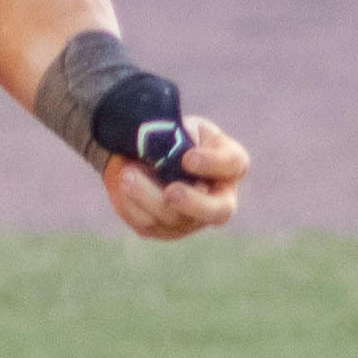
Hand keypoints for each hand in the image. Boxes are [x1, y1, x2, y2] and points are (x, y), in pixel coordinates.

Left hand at [103, 115, 247, 240]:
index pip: (234, 164)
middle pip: (219, 211)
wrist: (140, 153)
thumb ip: (178, 138)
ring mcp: (192, 220)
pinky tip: (124, 184)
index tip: (188, 158)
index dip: (213, 164)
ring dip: (148, 196)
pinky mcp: (163, 229)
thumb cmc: (169, 136)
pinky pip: (149, 223)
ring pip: (174, 218)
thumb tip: (165, 157)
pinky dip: (133, 203)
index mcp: (228, 165)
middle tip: (171, 192)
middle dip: (193, 203)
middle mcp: (218, 198)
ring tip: (128, 174)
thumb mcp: (179, 128)